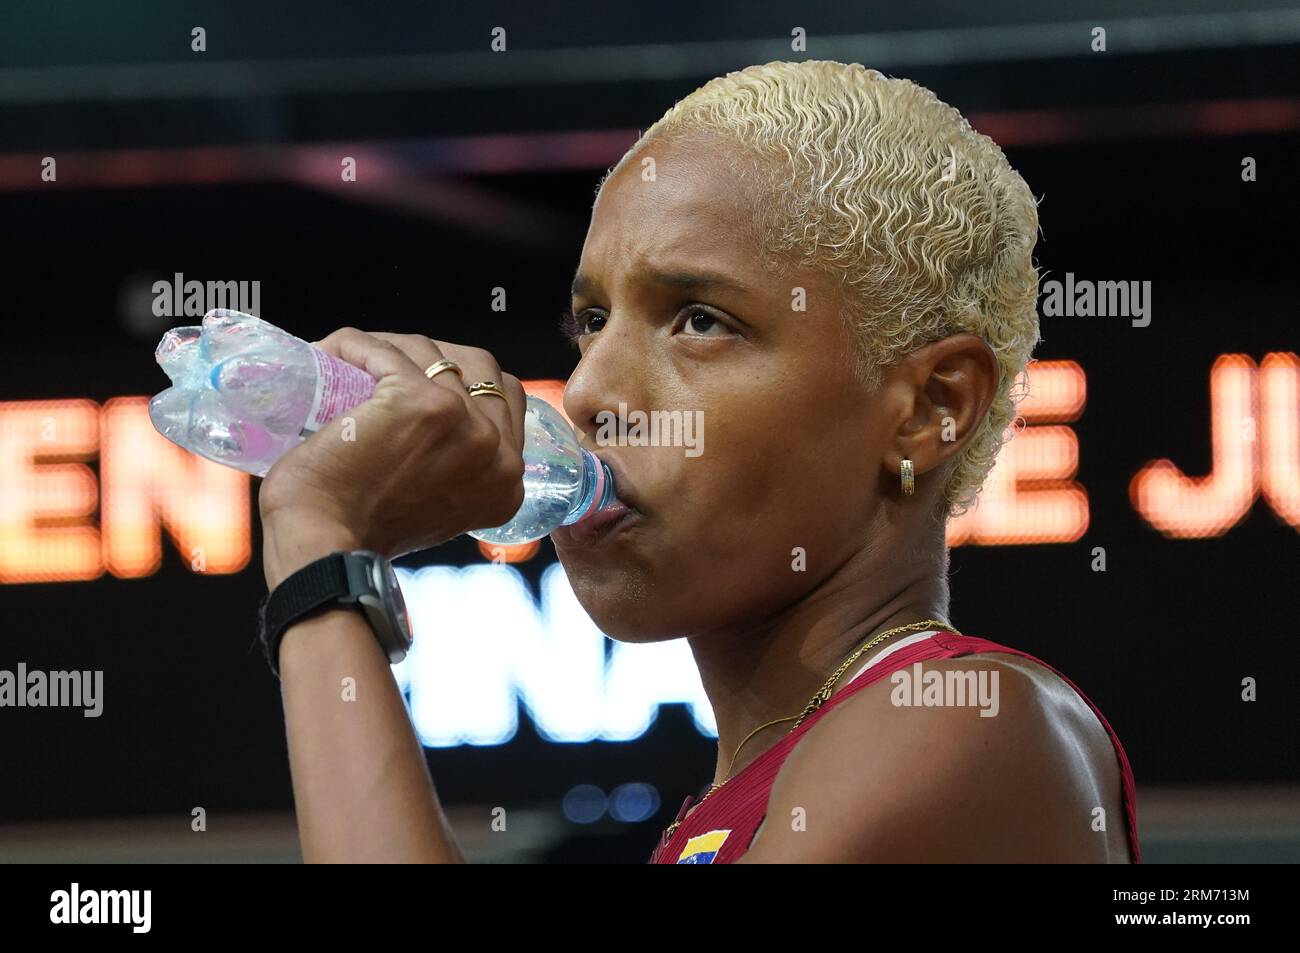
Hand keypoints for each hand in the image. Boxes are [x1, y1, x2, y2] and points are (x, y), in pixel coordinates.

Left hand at [258, 328, 525, 587]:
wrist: (325, 550)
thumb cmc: (364, 534)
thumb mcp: (438, 507)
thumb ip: (456, 470)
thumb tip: (437, 426)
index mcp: (508, 481)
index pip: (505, 398)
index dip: (462, 381)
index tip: (421, 378)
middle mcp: (498, 452)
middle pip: (479, 365)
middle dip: (434, 356)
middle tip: (386, 367)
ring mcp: (464, 424)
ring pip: (430, 351)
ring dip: (389, 349)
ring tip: (351, 363)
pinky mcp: (421, 403)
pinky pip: (386, 352)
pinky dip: (355, 346)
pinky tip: (333, 355)